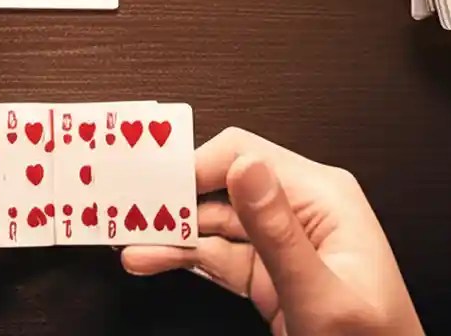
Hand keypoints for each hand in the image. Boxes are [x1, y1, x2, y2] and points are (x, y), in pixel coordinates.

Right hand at [120, 128, 422, 334]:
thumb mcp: (322, 293)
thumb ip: (279, 232)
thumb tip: (247, 169)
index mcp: (324, 198)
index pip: (246, 156)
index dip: (194, 166)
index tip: (154, 184)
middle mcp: (300, 210)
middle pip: (220, 185)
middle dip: (172, 198)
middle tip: (126, 209)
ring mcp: (280, 240)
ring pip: (210, 221)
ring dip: (168, 232)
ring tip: (128, 240)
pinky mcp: (265, 270)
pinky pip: (214, 253)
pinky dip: (181, 256)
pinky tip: (151, 259)